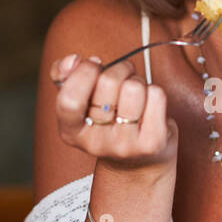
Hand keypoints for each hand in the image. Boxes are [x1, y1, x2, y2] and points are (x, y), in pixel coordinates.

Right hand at [51, 53, 177, 172]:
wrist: (138, 162)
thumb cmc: (107, 121)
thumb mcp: (80, 101)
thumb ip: (65, 75)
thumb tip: (72, 60)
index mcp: (71, 132)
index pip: (69, 100)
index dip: (84, 72)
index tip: (95, 64)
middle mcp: (95, 143)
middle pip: (108, 82)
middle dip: (119, 69)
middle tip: (122, 78)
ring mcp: (124, 145)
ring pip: (134, 86)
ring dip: (138, 81)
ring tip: (136, 94)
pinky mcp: (152, 143)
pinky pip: (156, 95)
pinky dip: (155, 93)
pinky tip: (149, 107)